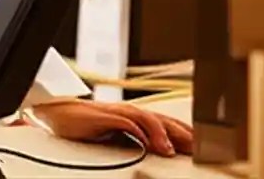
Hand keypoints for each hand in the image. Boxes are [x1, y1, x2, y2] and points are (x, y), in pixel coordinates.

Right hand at [28, 100, 192, 156]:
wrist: (59, 114)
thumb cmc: (88, 127)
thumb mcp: (119, 136)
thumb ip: (138, 140)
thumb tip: (161, 151)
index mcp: (138, 117)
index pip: (169, 124)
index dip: (187, 134)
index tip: (204, 148)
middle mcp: (132, 112)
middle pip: (165, 121)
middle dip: (184, 134)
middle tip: (199, 149)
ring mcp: (120, 113)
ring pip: (149, 119)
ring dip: (163, 134)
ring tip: (172, 151)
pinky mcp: (106, 116)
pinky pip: (127, 122)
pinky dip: (140, 132)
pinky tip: (149, 143)